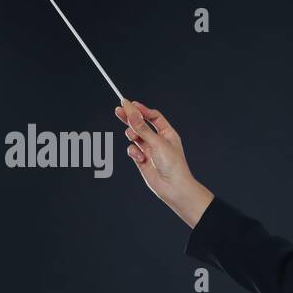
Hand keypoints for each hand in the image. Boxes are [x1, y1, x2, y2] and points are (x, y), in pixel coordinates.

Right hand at [113, 100, 211, 226]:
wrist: (173, 188)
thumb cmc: (173, 165)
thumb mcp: (157, 143)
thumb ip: (142, 128)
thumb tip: (131, 112)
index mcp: (167, 133)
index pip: (153, 117)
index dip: (142, 110)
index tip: (129, 104)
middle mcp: (158, 140)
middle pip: (141, 124)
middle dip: (130, 118)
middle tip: (118, 110)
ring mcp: (150, 150)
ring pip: (135, 136)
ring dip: (132, 135)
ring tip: (133, 136)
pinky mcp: (142, 160)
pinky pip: (133, 150)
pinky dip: (134, 152)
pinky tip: (140, 158)